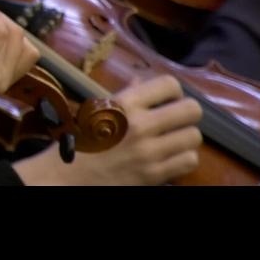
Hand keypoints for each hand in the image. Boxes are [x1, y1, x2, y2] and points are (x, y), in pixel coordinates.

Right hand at [13, 74, 202, 184]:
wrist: (65, 178)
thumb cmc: (80, 142)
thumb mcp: (97, 111)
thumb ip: (124, 96)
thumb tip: (142, 81)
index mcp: (125, 104)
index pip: (170, 84)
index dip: (174, 92)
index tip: (168, 101)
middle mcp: (140, 125)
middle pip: (191, 110)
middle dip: (187, 114)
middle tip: (177, 121)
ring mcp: (149, 153)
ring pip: (194, 137)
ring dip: (186, 139)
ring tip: (174, 142)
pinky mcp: (153, 176)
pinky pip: (189, 161)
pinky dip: (184, 160)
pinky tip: (171, 159)